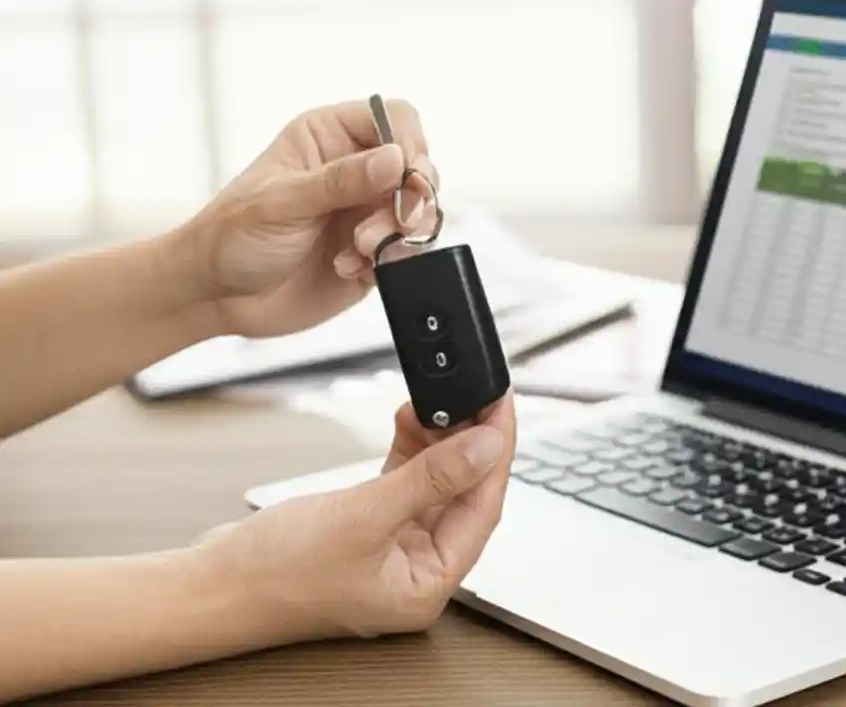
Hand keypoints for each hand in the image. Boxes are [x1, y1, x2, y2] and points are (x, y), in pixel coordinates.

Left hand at [179, 98, 441, 337]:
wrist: (216, 297)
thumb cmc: (231, 238)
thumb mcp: (283, 202)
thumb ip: (342, 181)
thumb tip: (396, 158)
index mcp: (329, 138)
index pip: (394, 118)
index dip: (409, 142)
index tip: (406, 174)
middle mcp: (355, 172)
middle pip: (418, 166)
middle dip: (413, 196)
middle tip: (395, 221)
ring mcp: (366, 213)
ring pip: (421, 211)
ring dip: (401, 233)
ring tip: (361, 249)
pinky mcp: (374, 254)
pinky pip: (409, 252)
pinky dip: (390, 262)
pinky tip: (348, 268)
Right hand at [196, 393, 514, 640]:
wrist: (208, 587)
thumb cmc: (274, 574)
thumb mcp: (362, 517)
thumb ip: (429, 478)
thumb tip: (485, 447)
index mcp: (428, 584)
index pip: (483, 508)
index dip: (496, 454)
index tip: (502, 406)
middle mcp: (416, 569)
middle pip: (464, 494)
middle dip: (471, 443)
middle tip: (477, 393)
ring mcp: (391, 549)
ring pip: (434, 485)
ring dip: (439, 442)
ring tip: (439, 399)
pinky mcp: (367, 529)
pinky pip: (403, 484)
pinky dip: (410, 452)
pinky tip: (411, 420)